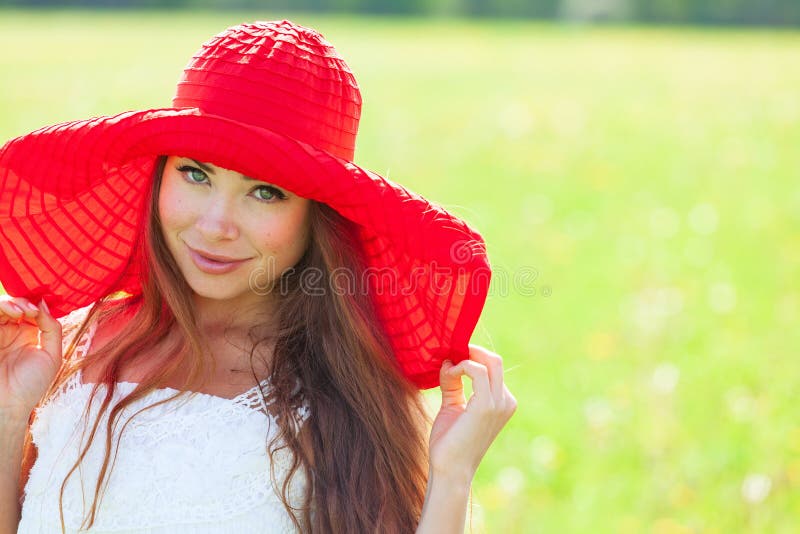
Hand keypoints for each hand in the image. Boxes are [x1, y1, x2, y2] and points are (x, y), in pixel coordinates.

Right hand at [0, 295, 61, 416]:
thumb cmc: (31, 385)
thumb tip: (44, 303)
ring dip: (11, 303)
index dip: (37, 304)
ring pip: (1, 307)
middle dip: (23, 302)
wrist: (8, 405)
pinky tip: (12, 313)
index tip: (41, 308)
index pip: (33, 309)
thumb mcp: (52, 356)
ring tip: (21, 312)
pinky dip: (1, 308)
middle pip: (16, 305)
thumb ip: (52, 329)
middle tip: (30, 310)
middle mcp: (13, 331)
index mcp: (31, 334)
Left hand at [428, 344, 516, 483]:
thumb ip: (454, 383)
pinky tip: (448, 373)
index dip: (471, 357)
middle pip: (495, 360)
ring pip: (489, 361)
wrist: (449, 469)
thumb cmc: (450, 442)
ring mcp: (499, 403)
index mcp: (502, 402)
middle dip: (471, 351)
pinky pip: (477, 371)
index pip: (492, 367)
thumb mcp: (453, 405)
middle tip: (448, 354)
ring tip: (446, 367)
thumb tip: (449, 361)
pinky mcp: (486, 405)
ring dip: (463, 358)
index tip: (449, 357)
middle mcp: (506, 401)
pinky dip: (461, 366)